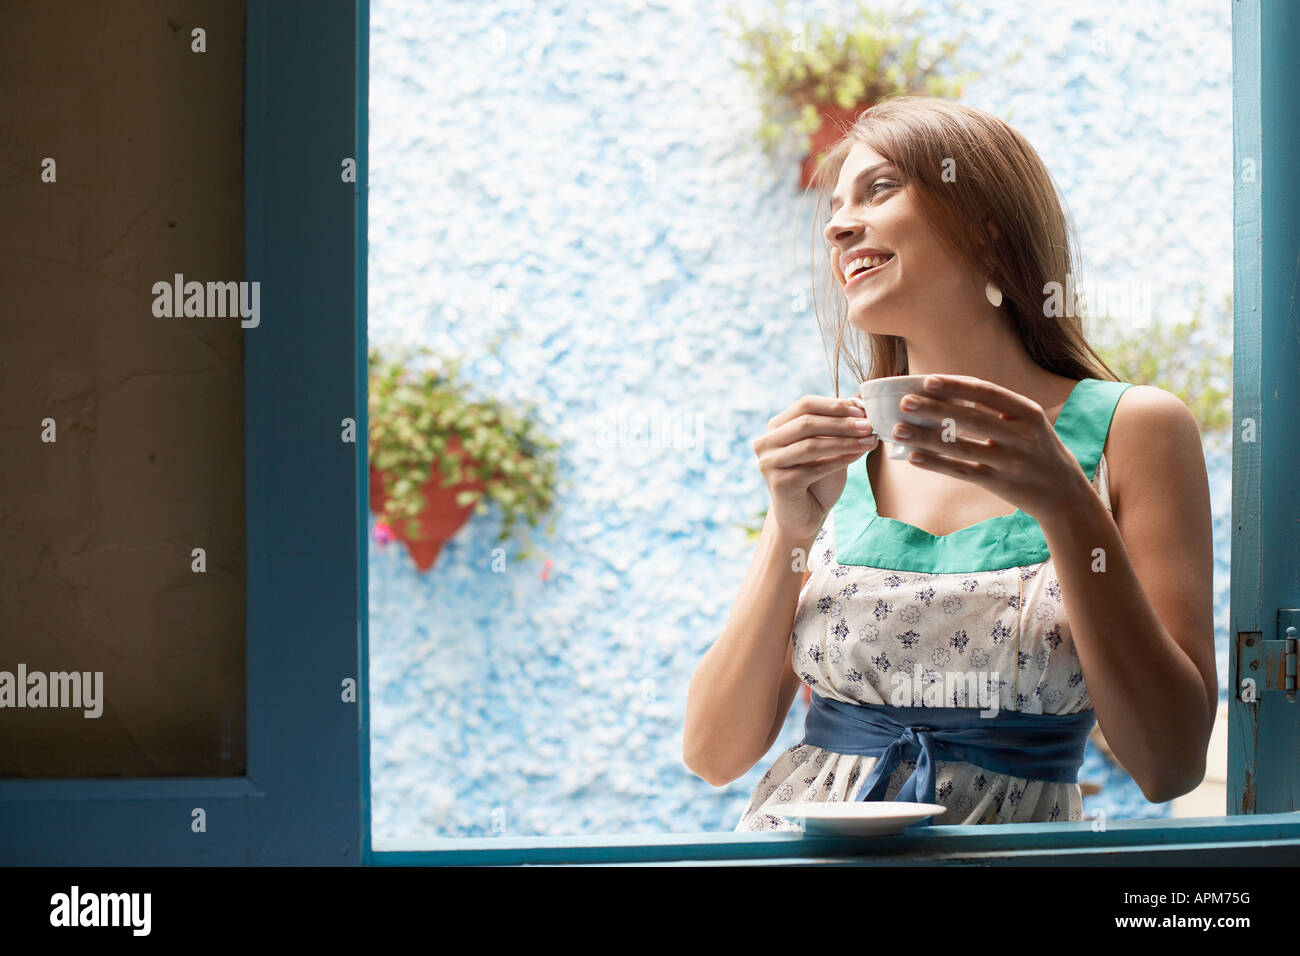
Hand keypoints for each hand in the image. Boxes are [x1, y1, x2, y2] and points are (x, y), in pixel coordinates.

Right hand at [753, 394, 877, 542]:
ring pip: (811, 445)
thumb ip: (837, 427)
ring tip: (869, 440)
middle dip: (842, 423)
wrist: (804, 517)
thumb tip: (861, 403)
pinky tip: (858, 455)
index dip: (835, 405)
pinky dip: (840, 460)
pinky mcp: (778, 484)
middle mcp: (766, 442)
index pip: (805, 405)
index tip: (863, 410)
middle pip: (807, 422)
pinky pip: (814, 468)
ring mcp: (768, 463)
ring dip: (844, 441)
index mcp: (776, 427)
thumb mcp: (828, 447)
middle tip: (869, 425)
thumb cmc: (816, 480)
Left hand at [888, 374, 1089, 521]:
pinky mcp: (999, 484)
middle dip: (934, 409)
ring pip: (961, 447)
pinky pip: (961, 472)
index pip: (986, 393)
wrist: (1064, 493)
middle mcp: (1021, 436)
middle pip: (970, 418)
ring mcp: (1010, 461)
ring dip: (926, 438)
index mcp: (1028, 412)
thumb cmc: (1038, 450)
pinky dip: (936, 464)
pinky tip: (913, 458)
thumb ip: (996, 409)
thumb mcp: (1029, 423)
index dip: (956, 386)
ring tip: (898, 431)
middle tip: (904, 403)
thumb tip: (947, 393)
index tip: (927, 381)